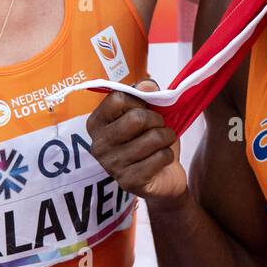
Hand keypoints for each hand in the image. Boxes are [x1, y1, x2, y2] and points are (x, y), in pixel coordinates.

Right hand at [86, 79, 185, 201]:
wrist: (163, 176)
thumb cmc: (151, 140)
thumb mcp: (149, 112)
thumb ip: (146, 94)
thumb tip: (147, 84)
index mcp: (97, 123)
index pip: (117, 98)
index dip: (139, 100)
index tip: (145, 108)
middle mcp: (98, 145)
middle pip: (136, 118)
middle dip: (157, 120)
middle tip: (159, 127)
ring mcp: (111, 165)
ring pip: (153, 138)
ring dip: (167, 137)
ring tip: (163, 142)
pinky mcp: (129, 181)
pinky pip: (161, 157)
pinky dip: (168, 155)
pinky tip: (161, 161)